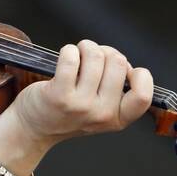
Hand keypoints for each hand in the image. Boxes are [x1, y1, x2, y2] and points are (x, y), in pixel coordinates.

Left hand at [0, 39, 154, 158]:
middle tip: (91, 57)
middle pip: (118, 63)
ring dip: (86, 47)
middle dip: (105, 52)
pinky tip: (66, 56)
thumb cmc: (67, 112)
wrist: (33, 128)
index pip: (144, 96)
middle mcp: (102, 115)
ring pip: (96, 56)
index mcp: (117, 120)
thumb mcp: (100, 111)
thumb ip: (115, 90)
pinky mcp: (59, 96)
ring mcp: (81, 106)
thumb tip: (120, 60)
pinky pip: (71, 58)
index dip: (139, 74)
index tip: (124, 70)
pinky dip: (69, 50)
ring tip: (78, 53)